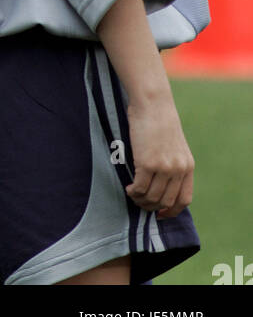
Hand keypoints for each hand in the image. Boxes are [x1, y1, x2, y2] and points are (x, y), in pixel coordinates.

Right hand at [125, 96, 194, 218]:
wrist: (152, 103)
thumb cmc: (159, 120)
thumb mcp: (174, 145)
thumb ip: (172, 164)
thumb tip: (161, 186)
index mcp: (187, 166)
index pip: (183, 200)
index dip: (171, 210)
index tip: (160, 213)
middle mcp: (178, 169)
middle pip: (165, 201)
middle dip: (151, 206)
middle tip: (140, 202)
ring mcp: (163, 167)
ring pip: (152, 196)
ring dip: (140, 200)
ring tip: (132, 194)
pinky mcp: (147, 163)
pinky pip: (140, 187)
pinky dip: (133, 191)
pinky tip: (128, 187)